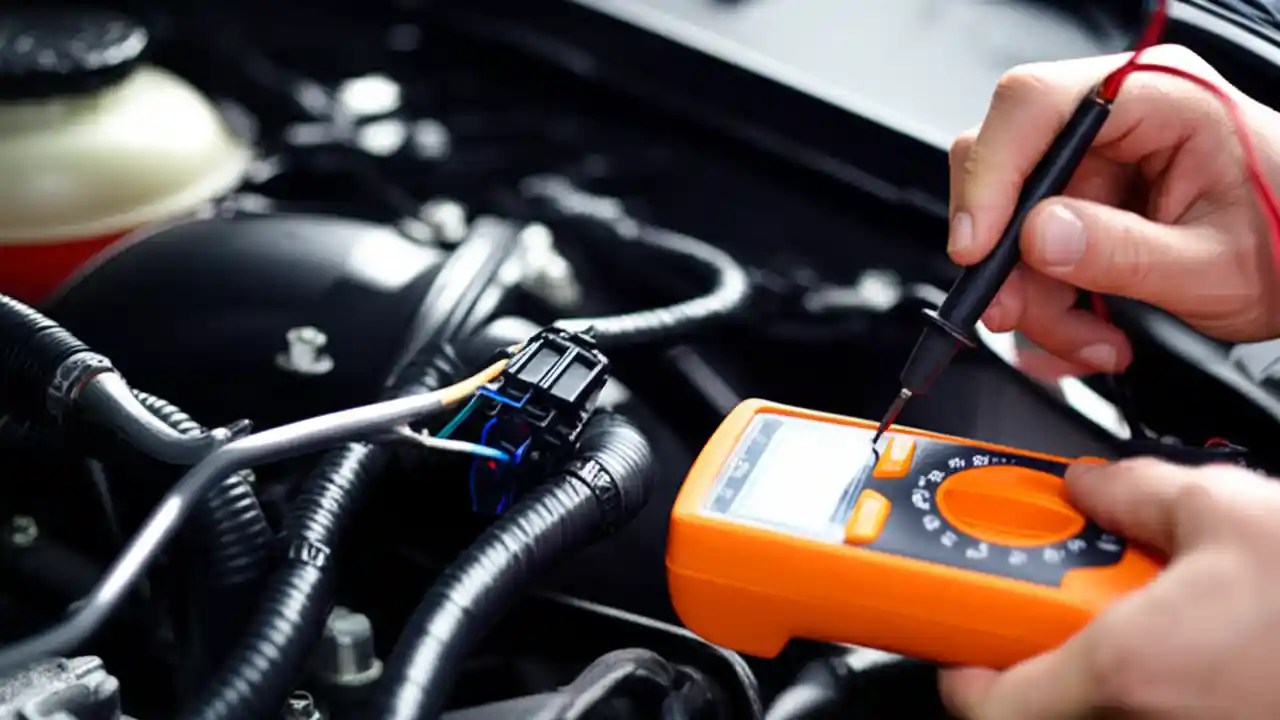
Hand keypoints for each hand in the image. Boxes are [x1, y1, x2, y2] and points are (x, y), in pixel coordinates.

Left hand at [938, 458, 1279, 718]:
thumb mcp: (1228, 512)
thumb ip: (1134, 493)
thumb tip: (1091, 486)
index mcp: (1125, 670)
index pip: (988, 705)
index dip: (962, 663)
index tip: (964, 623)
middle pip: (1041, 705)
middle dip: (1038, 646)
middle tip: (1058, 600)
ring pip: (1096, 708)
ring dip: (1096, 660)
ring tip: (1140, 609)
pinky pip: (1155, 709)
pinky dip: (1152, 674)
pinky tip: (1191, 634)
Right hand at [949, 45, 1279, 375]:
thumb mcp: (1212, 267)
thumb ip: (1122, 252)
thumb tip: (1037, 238)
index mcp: (1159, 96)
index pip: (1034, 106)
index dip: (990, 174)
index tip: (977, 248)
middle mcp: (1116, 115)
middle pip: (1006, 165)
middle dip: (1005, 254)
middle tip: (1015, 311)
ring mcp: (1095, 158)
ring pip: (1010, 221)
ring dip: (1034, 295)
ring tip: (1089, 340)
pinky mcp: (1085, 198)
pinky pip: (1031, 247)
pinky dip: (1050, 299)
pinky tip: (1091, 328)